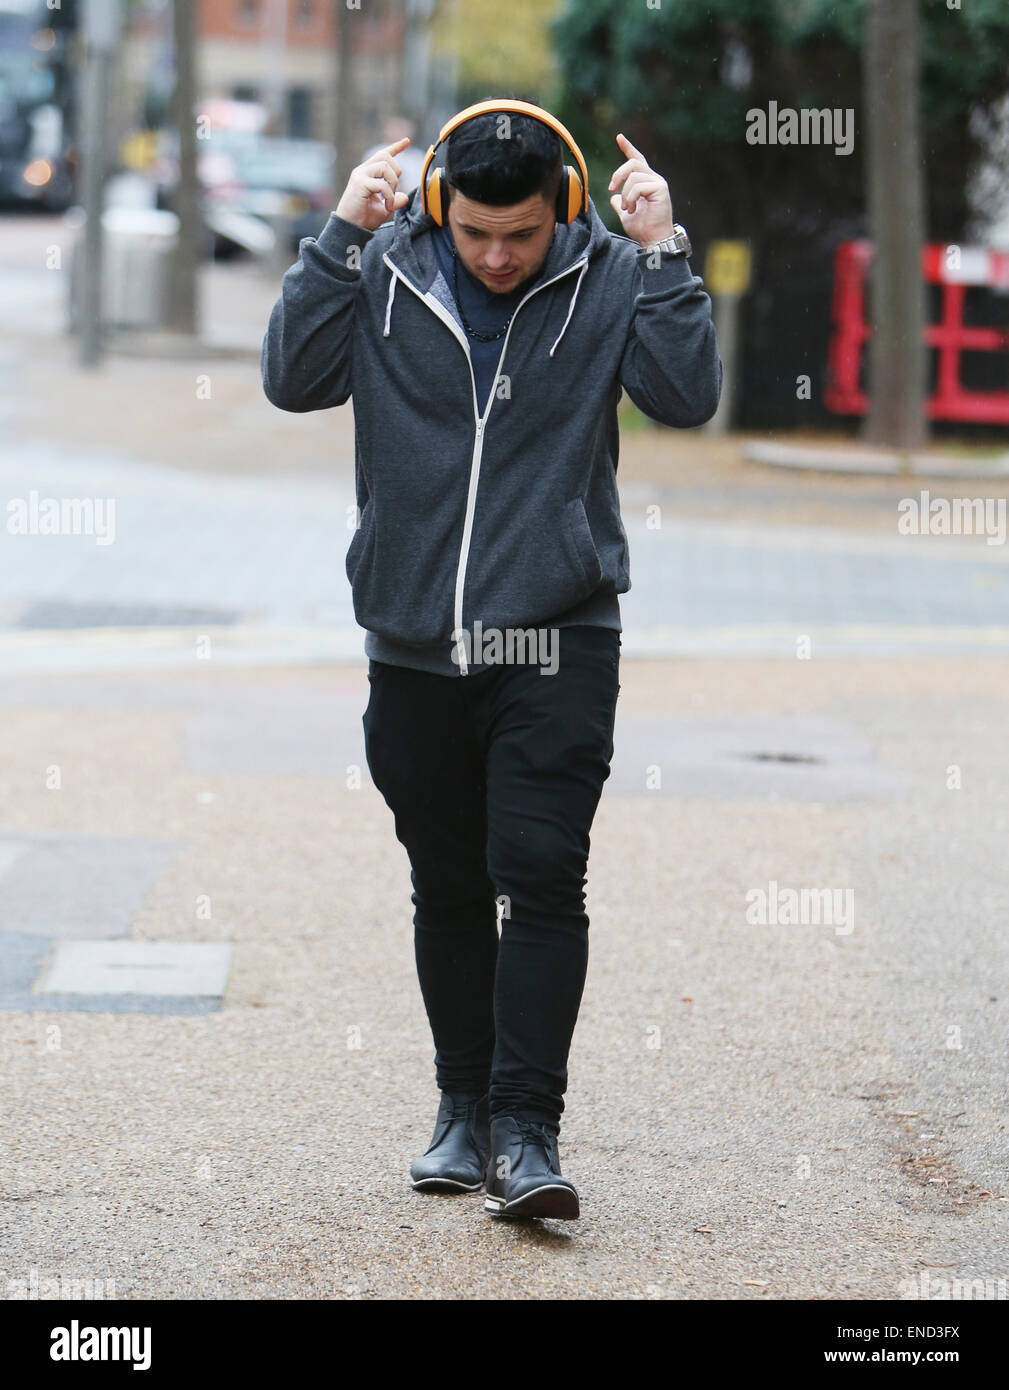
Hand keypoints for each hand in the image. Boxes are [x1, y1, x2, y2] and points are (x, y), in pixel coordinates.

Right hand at [335, 136, 411, 232]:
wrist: (350, 229)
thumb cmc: (363, 219)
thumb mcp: (384, 208)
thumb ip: (394, 200)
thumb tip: (405, 196)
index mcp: (367, 173)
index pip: (382, 154)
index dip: (395, 147)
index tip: (407, 141)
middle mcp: (362, 171)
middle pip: (385, 157)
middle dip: (396, 172)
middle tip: (394, 191)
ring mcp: (360, 175)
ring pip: (385, 167)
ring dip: (393, 184)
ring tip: (390, 201)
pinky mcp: (359, 183)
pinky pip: (382, 184)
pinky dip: (389, 196)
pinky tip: (387, 207)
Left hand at [607, 133, 674, 247]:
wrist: (652, 239)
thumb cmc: (642, 228)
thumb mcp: (625, 214)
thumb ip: (620, 203)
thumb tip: (613, 198)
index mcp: (645, 182)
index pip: (637, 160)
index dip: (628, 148)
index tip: (619, 137)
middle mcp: (653, 179)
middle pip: (632, 164)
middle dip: (618, 175)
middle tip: (611, 189)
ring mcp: (658, 183)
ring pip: (633, 176)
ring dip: (625, 194)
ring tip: (627, 208)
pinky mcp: (660, 188)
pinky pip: (638, 186)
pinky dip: (630, 198)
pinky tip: (632, 209)